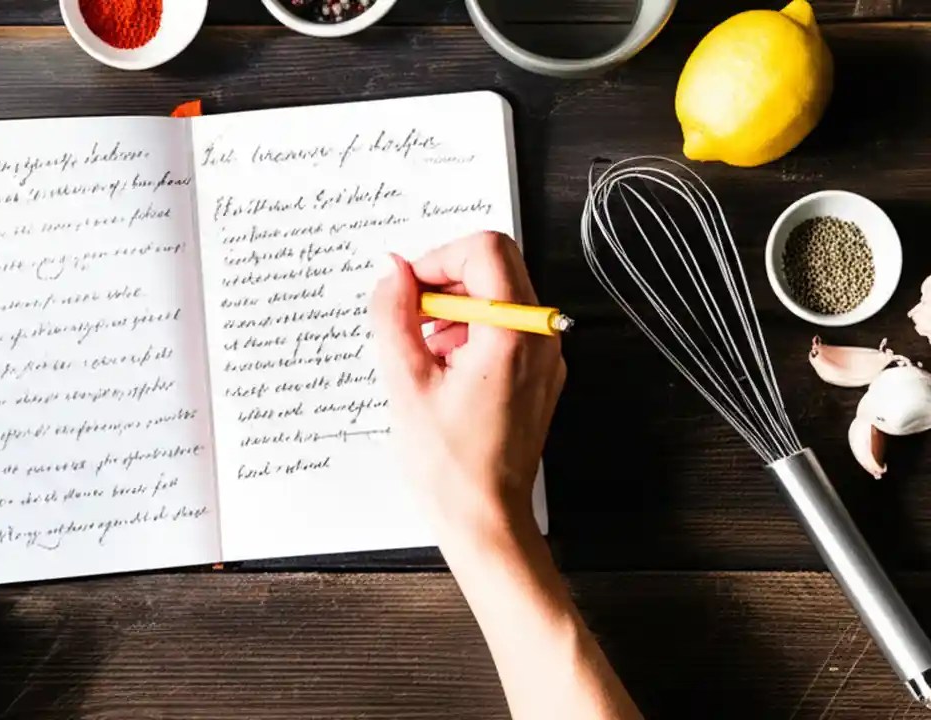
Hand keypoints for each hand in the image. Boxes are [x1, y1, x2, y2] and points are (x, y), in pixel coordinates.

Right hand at [370, 231, 564, 544]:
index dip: (438, 258)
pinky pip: (507, 327)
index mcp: (512, 333)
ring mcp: (546, 357)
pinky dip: (472, 331)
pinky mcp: (540, 374)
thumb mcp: (405, 381)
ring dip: (457, 307)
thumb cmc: (448, 464)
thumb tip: (391, 270)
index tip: (408, 289)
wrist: (484, 517)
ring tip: (425, 352)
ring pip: (501, 295)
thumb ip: (393, 314)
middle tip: (411, 317)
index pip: (485, 249)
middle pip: (496, 266)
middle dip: (446, 281)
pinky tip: (444, 369)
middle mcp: (540, 338)